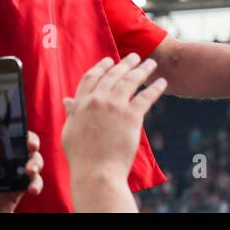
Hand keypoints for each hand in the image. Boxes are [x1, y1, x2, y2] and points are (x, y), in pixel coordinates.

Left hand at [0, 123, 43, 212]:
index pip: (3, 135)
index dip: (13, 128)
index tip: (17, 125)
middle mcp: (1, 163)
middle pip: (22, 145)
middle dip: (31, 142)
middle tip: (31, 146)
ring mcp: (11, 176)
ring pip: (32, 161)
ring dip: (36, 162)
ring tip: (30, 171)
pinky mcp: (18, 191)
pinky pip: (34, 182)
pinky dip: (37, 183)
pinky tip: (31, 189)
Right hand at [61, 54, 166, 210]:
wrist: (96, 173)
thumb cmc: (82, 157)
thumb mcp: (70, 132)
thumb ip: (72, 113)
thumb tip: (67, 100)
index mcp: (81, 103)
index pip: (91, 77)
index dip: (101, 66)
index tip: (109, 60)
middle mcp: (98, 100)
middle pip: (113, 74)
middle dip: (125, 63)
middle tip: (134, 56)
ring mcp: (115, 107)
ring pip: (130, 80)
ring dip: (142, 69)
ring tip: (151, 63)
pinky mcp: (132, 116)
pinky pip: (146, 96)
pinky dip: (155, 88)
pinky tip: (162, 82)